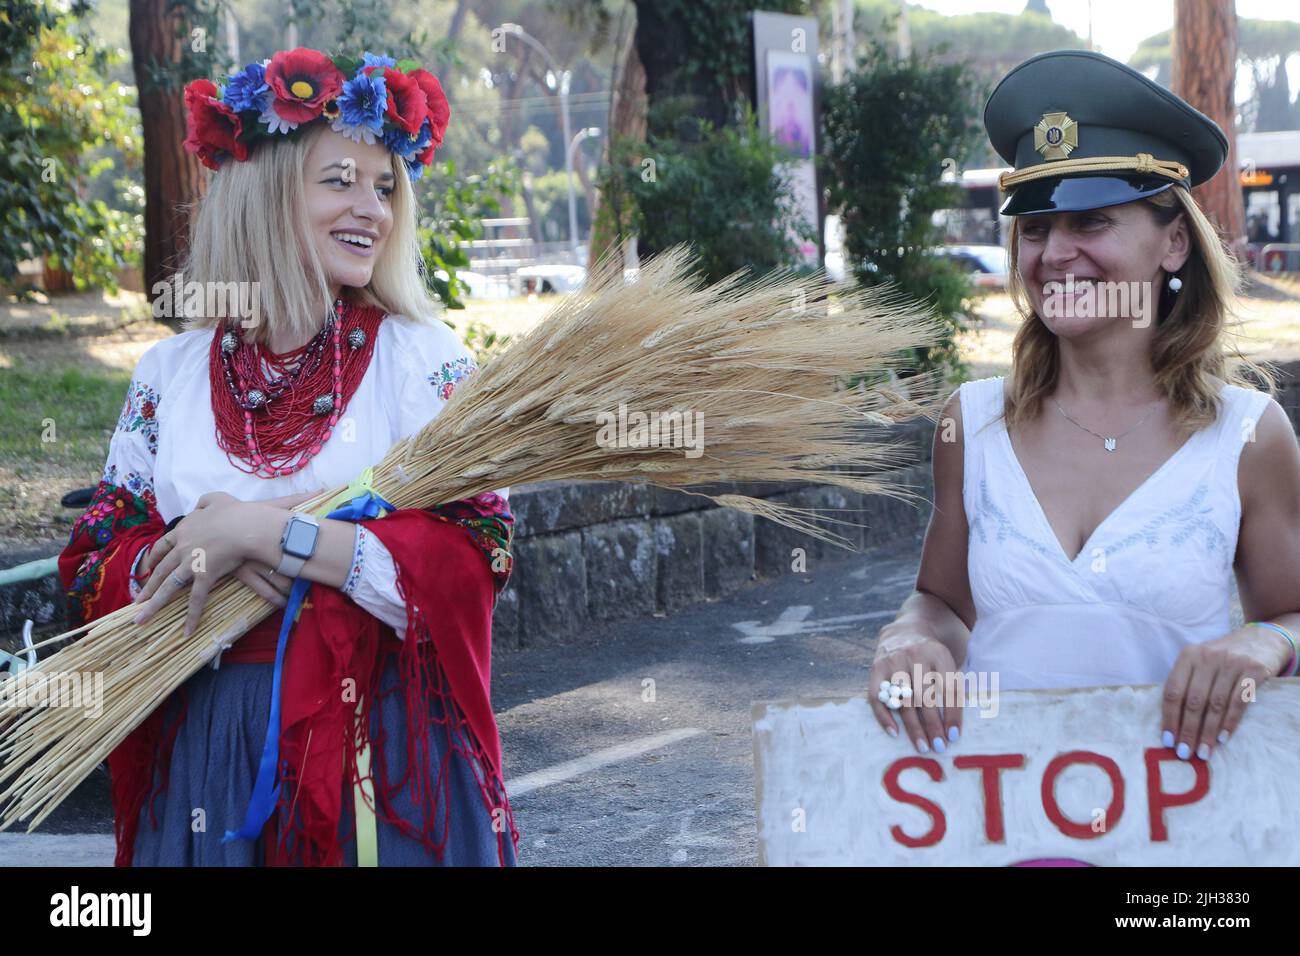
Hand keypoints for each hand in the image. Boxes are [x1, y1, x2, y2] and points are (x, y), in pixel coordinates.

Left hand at [132, 488, 322, 636]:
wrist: (245, 524)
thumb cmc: (237, 510)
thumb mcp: (218, 498)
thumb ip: (207, 500)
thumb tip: (201, 501)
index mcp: (186, 529)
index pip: (164, 544)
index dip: (155, 556)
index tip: (147, 565)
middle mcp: (183, 547)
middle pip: (161, 568)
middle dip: (148, 584)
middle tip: (137, 597)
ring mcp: (192, 563)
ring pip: (169, 587)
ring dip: (154, 604)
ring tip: (141, 619)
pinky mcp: (205, 576)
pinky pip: (196, 600)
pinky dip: (191, 617)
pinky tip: (185, 633)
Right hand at [868, 629, 960, 754]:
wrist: (906, 631)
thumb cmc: (933, 657)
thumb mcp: (948, 663)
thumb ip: (954, 688)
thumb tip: (956, 729)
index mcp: (938, 654)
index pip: (947, 688)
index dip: (952, 714)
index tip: (955, 736)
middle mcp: (915, 656)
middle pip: (925, 697)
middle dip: (933, 725)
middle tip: (939, 747)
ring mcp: (893, 662)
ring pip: (903, 700)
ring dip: (913, 727)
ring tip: (922, 747)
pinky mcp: (876, 668)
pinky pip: (877, 697)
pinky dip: (884, 717)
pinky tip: (894, 733)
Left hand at [1161, 626, 1290, 760]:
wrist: (1261, 639)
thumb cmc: (1223, 659)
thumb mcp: (1201, 663)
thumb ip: (1187, 684)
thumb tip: (1173, 724)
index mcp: (1188, 656)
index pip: (1173, 691)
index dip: (1170, 717)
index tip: (1168, 741)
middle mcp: (1208, 657)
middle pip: (1193, 700)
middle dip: (1188, 730)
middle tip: (1185, 754)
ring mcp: (1231, 663)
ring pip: (1215, 704)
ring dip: (1208, 732)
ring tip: (1204, 752)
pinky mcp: (1253, 670)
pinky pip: (1239, 701)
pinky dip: (1229, 722)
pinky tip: (1223, 738)